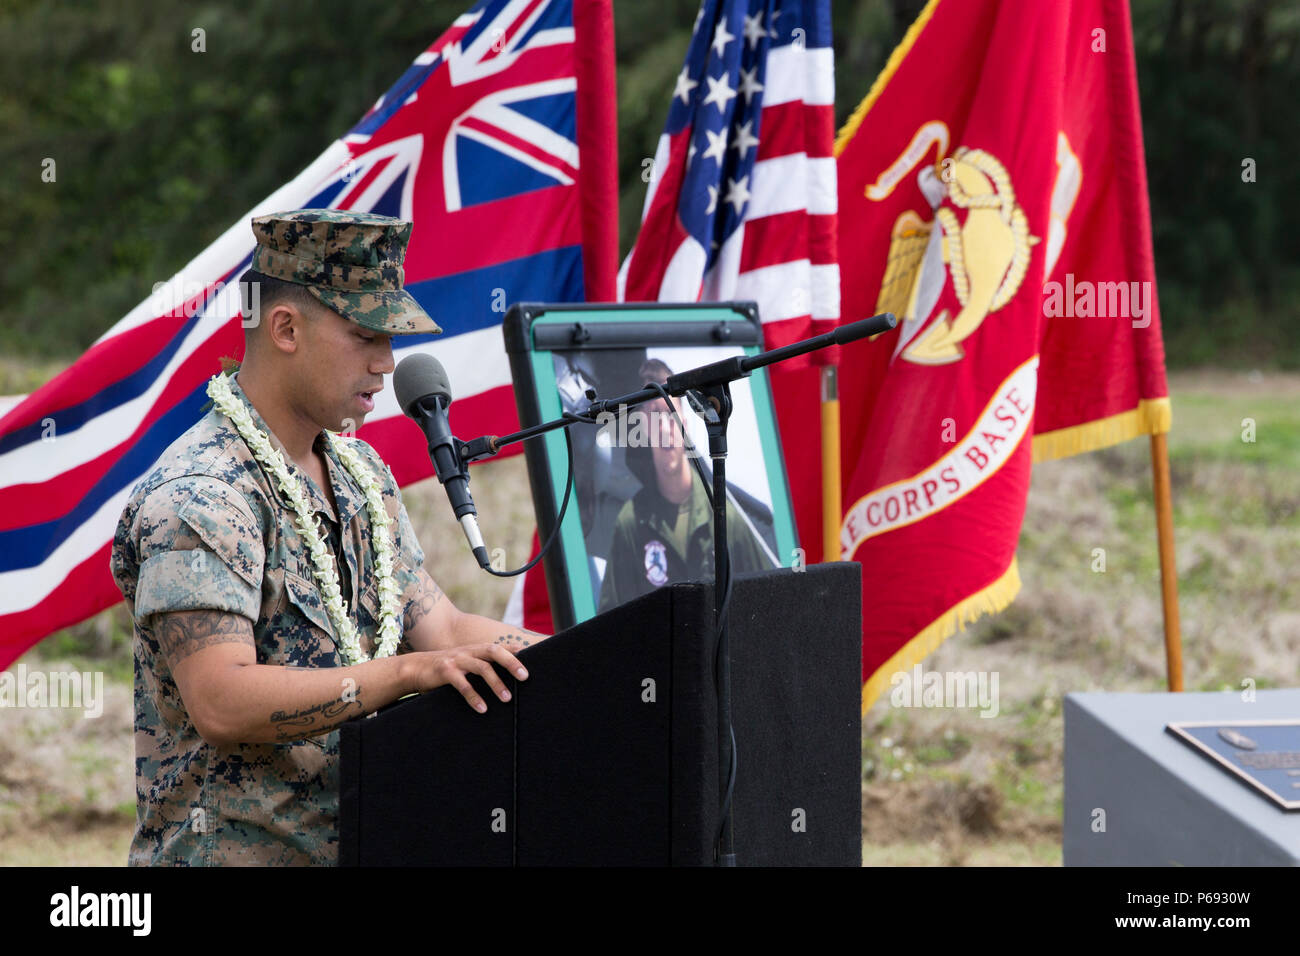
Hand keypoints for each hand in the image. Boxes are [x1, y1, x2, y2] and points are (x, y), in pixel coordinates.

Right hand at [409, 644, 528, 712]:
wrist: (414, 668)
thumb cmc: (445, 669)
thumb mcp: (465, 663)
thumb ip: (481, 664)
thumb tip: (505, 677)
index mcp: (475, 649)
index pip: (500, 647)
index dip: (516, 651)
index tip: (535, 657)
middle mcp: (468, 651)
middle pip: (494, 651)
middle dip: (511, 663)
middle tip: (525, 677)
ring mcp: (456, 660)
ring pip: (481, 667)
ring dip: (496, 683)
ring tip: (507, 699)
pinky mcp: (444, 671)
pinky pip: (462, 684)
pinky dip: (474, 696)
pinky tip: (482, 708)